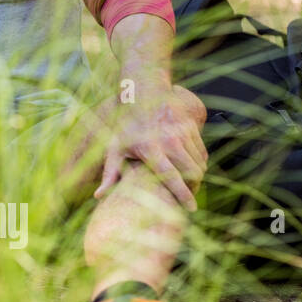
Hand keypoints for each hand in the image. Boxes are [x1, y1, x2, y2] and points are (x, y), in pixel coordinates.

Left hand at [94, 83, 207, 209]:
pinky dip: (199, 163)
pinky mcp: (191, 127)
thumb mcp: (114, 148)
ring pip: (199, 163)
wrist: (144, 92)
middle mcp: (169, 141)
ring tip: (188, 183)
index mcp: (150, 148)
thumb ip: (109, 173)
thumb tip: (99, 196)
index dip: (183, 195)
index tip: (191, 209)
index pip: (172, 177)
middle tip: (188, 196)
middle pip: (192, 173)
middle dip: (193, 188)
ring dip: (197, 176)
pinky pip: (202, 152)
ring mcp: (182, 132)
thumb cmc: (126, 124)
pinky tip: (190, 167)